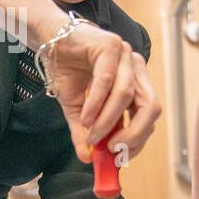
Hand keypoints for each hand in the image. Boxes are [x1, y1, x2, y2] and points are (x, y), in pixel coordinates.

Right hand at [49, 23, 160, 163]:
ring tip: (91, 134)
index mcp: (135, 82)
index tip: (120, 157)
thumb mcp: (77, 109)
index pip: (148, 114)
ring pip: (127, 95)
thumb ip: (85, 132)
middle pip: (150, 106)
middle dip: (134, 133)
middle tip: (113, 151)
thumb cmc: (67, 69)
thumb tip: (87, 158)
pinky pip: (108, 80)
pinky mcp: (110, 46)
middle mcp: (135, 68)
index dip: (138, 138)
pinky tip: (85, 117)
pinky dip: (96, 103)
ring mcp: (125, 55)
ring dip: (108, 120)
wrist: (48, 40)